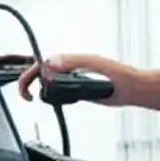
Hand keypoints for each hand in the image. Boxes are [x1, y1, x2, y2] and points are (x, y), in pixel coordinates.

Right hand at [15, 53, 140, 106]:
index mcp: (69, 59)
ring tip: (36, 97)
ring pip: (48, 83)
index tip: (27, 87)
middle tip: (27, 96)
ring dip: (41, 89)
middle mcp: (68, 67)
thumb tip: (52, 62)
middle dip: (30, 81)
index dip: (30, 74)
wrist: (132, 89)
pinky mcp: (77, 91)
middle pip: (40, 73)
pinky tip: (60, 101)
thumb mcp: (94, 63)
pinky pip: (59, 93)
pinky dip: (54, 97)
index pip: (41, 64)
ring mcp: (72, 79)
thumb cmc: (119, 74)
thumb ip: (73, 61)